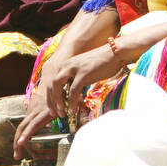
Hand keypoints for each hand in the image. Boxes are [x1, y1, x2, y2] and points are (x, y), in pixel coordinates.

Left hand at [13, 44, 128, 155]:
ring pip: (57, 88)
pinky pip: (73, 91)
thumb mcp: (85, 69)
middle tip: (54, 113)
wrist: (115, 52)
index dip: (51, 97)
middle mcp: (67, 66)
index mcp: (66, 65)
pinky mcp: (83, 74)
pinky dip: (71, 102)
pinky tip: (73, 110)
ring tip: (61, 113)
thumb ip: (77, 78)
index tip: (54, 107)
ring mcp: (74, 69)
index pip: (52, 82)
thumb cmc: (103, 62)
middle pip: (51, 85)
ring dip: (58, 102)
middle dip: (51, 101)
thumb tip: (74, 93)